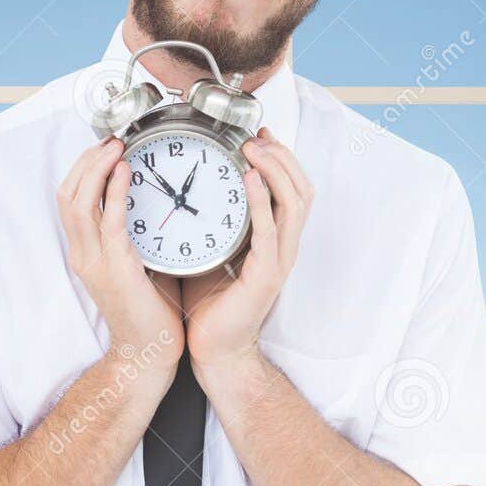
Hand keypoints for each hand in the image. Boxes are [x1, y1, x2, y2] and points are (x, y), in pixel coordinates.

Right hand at [57, 137, 184, 366]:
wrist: (149, 352)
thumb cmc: (149, 311)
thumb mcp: (135, 264)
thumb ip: (133, 235)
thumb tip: (151, 202)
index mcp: (84, 252)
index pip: (69, 200)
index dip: (82, 169)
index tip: (104, 148)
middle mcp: (82, 254)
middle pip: (67, 194)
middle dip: (86, 161)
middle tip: (110, 140)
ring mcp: (94, 262)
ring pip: (79, 203)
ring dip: (97, 169)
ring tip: (116, 147)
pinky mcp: (115, 268)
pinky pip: (109, 221)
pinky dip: (115, 192)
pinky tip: (126, 172)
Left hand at [180, 128, 313, 385]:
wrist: (212, 349)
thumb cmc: (208, 304)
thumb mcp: (207, 250)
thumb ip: (209, 222)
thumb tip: (184, 191)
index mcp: (271, 240)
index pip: (289, 189)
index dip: (280, 159)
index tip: (257, 135)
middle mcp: (282, 247)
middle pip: (301, 189)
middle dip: (282, 156)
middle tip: (257, 136)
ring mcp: (278, 260)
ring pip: (295, 203)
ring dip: (276, 171)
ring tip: (255, 150)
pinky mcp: (266, 275)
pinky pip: (271, 231)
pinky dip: (262, 201)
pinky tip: (250, 181)